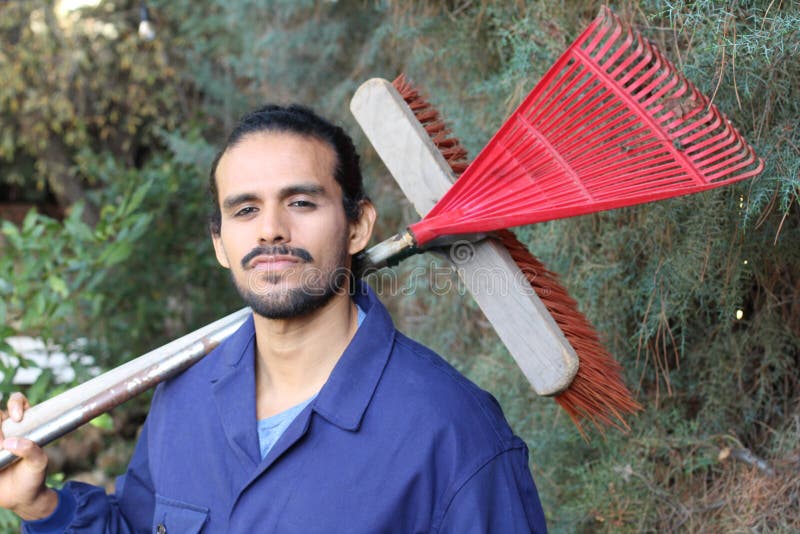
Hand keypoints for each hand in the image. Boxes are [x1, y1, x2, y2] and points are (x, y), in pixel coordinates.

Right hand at [0, 393, 57, 520]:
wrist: (22, 498)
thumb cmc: (34, 476)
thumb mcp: (39, 463)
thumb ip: (31, 451)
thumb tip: (11, 442)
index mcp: (23, 425)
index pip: (17, 402)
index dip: (16, 403)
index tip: (18, 417)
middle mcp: (4, 430)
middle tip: (3, 444)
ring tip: (1, 460)